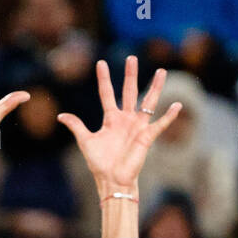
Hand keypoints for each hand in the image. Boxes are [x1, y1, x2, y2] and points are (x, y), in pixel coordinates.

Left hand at [58, 56, 180, 196]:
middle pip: (129, 91)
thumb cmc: (99, 163)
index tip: (101, 63)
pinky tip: (177, 105)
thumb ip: (76, 126)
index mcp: (111, 118)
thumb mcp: (85, 141)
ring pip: (148, 102)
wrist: (111, 179)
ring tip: (162, 71)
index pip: (107, 93)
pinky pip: (160, 125)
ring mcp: (138, 126)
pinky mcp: (146, 137)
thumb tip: (60, 116)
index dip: (104, 79)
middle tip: (132, 58)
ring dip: (155, 87)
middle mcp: (126, 119)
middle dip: (130, 75)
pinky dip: (169, 116)